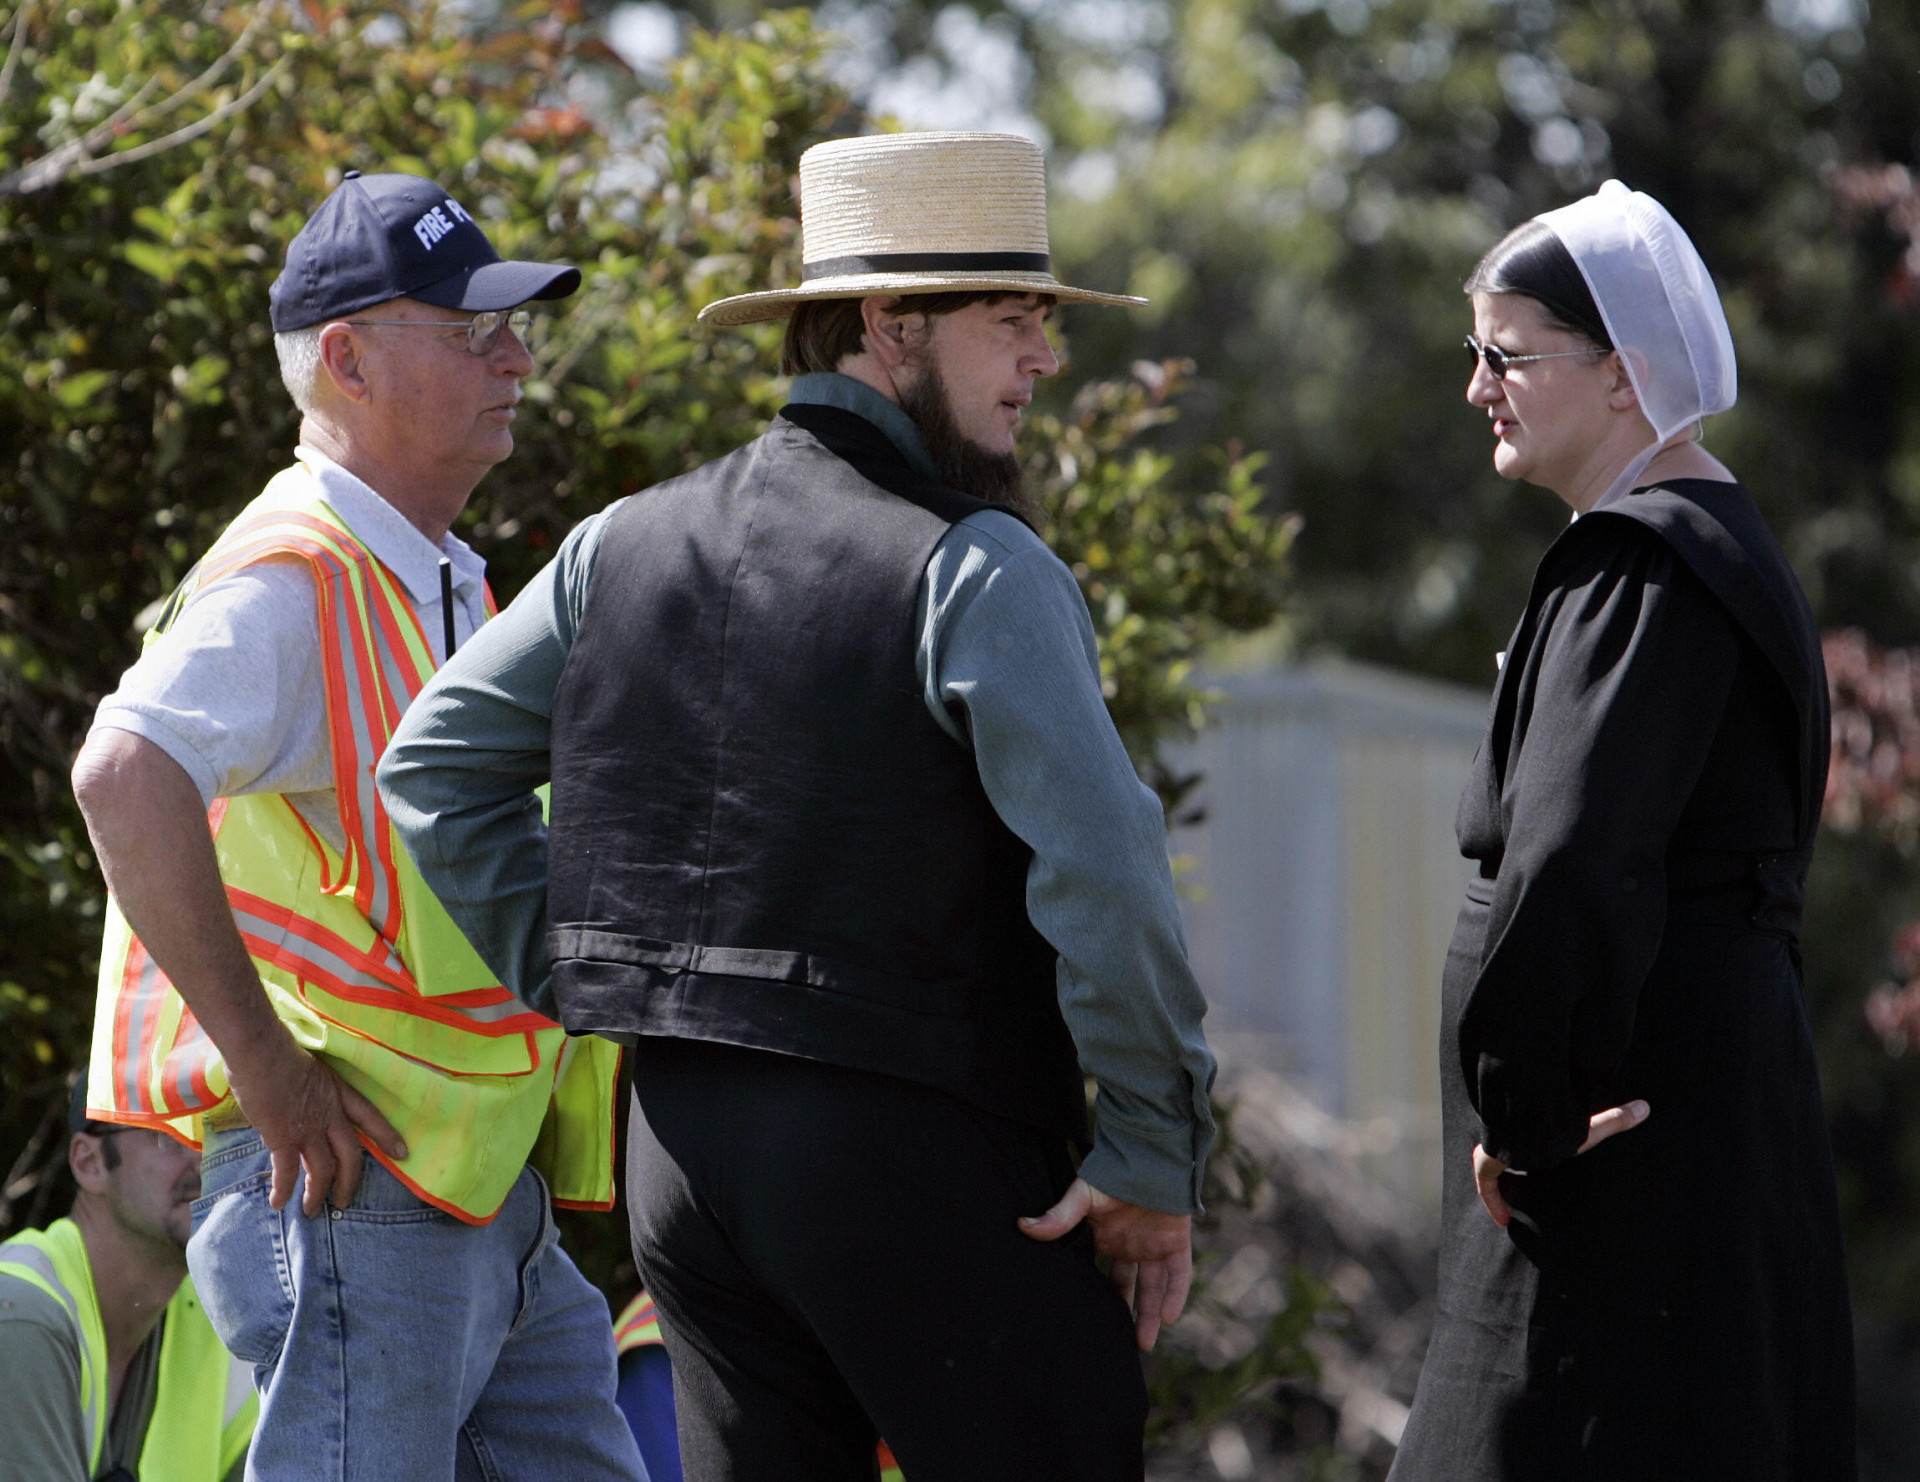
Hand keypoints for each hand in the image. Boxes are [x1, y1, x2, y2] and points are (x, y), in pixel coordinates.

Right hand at [227, 1036, 407, 1216]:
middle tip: (344, 1201)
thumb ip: (314, 1090)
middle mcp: (330, 1114)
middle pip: (351, 1155)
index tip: (404, 1153)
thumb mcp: (311, 1069)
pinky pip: (288, 1172)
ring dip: (317, 1194)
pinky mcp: (283, 1137)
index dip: (387, 1136)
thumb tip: (304, 1101)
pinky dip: (284, 1190)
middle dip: (350, 1182)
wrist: (261, 1051)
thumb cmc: (279, 1051)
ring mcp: (308, 1127)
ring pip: (322, 1170)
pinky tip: (278, 1203)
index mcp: (339, 1093)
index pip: (371, 1117)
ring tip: (312, 1211)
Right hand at [1019, 1177, 1192, 1349]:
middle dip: (1126, 1315)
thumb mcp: (1081, 1198)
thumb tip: (1023, 1226)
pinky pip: (1179, 1274)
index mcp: (1106, 1239)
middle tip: (1121, 1346)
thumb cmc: (1110, 1173)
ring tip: (1143, 1344)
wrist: (1146, 1155)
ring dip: (1150, 1314)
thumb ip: (1058, 1217)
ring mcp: (1154, 1245)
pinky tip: (1169, 1318)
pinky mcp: (1177, 1241)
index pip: (1102, 1275)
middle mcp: (1130, 1246)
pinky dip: (1176, 1295)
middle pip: (1128, 1288)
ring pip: (1154, 1287)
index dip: (1098, 1297)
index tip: (1090, 1322)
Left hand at [1473, 1099, 1648, 1226]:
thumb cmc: (1558, 1129)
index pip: (1532, 1139)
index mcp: (1534, 1131)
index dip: (1536, 1149)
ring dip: (1504, 1185)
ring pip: (1496, 1169)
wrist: (1523, 1133)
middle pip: (1511, 1155)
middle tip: (1525, 1187)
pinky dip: (1493, 1202)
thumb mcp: (1589, 1130)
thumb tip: (1646, 1107)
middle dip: (1515, 1168)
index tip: (1540, 1160)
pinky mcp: (1485, 1164)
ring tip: (1514, 1208)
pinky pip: (1487, 1186)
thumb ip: (1614, 1121)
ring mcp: (1495, 1151)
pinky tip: (1502, 1220)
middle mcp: (1513, 1141)